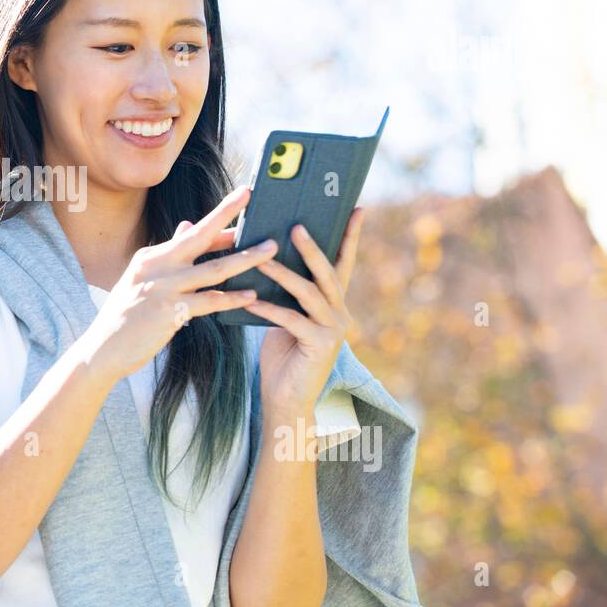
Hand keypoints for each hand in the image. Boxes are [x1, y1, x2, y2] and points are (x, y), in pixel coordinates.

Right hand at [76, 185, 278, 386]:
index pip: (192, 234)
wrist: (104, 348)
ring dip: (245, 258)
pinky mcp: (170, 312)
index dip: (220, 221)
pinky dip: (232, 298)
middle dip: (227, 215)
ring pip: (214, 270)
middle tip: (251, 196)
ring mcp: (163, 288)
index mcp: (152, 256)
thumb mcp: (143, 279)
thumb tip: (186, 225)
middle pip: (199, 235)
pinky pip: (209, 302)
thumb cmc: (127, 316)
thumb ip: (168, 253)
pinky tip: (252, 295)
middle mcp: (157, 266)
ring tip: (270, 250)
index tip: (241, 201)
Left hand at [248, 208, 365, 416]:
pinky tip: (250, 300)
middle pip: (328, 272)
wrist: (286, 398)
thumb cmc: (283, 355)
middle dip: (313, 247)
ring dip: (283, 274)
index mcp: (333, 303)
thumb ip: (281, 291)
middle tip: (297, 225)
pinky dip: (269, 309)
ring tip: (262, 258)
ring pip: (309, 293)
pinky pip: (292, 320)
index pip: (343, 263)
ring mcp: (333, 330)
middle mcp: (340, 313)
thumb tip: (262, 257)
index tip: (357, 208)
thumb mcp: (283, 315)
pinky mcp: (320, 346)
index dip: (350, 236)